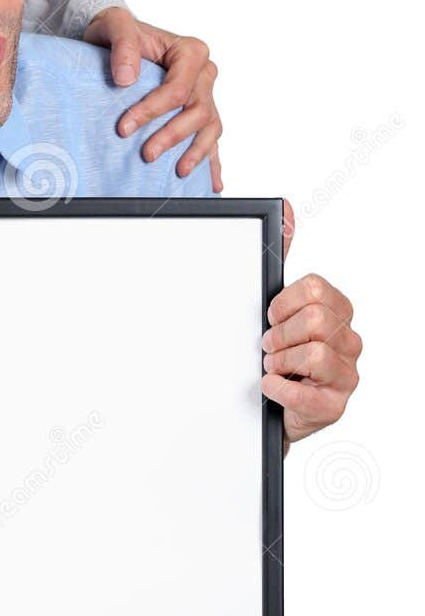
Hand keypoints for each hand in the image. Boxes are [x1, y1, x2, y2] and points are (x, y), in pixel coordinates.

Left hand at [83, 7, 222, 190]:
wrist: (116, 39)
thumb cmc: (118, 32)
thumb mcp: (114, 26)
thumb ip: (123, 44)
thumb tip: (126, 78)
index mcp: (190, 52)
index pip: (177, 89)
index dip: (152, 111)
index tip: (124, 128)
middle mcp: (203, 74)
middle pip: (197, 111)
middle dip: (172, 136)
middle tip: (147, 154)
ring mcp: (203, 94)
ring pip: (210, 128)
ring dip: (196, 152)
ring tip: (179, 171)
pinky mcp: (198, 111)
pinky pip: (211, 138)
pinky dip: (212, 161)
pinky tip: (212, 183)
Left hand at [261, 201, 361, 449]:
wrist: (272, 406)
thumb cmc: (279, 354)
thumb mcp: (277, 307)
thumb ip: (282, 259)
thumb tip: (286, 208)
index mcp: (337, 312)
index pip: (315, 290)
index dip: (283, 302)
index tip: (270, 315)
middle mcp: (348, 341)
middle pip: (315, 319)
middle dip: (279, 333)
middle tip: (267, 345)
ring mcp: (346, 375)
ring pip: (314, 353)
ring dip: (278, 361)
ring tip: (272, 368)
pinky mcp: (334, 407)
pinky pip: (303, 392)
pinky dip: (277, 388)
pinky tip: (270, 386)